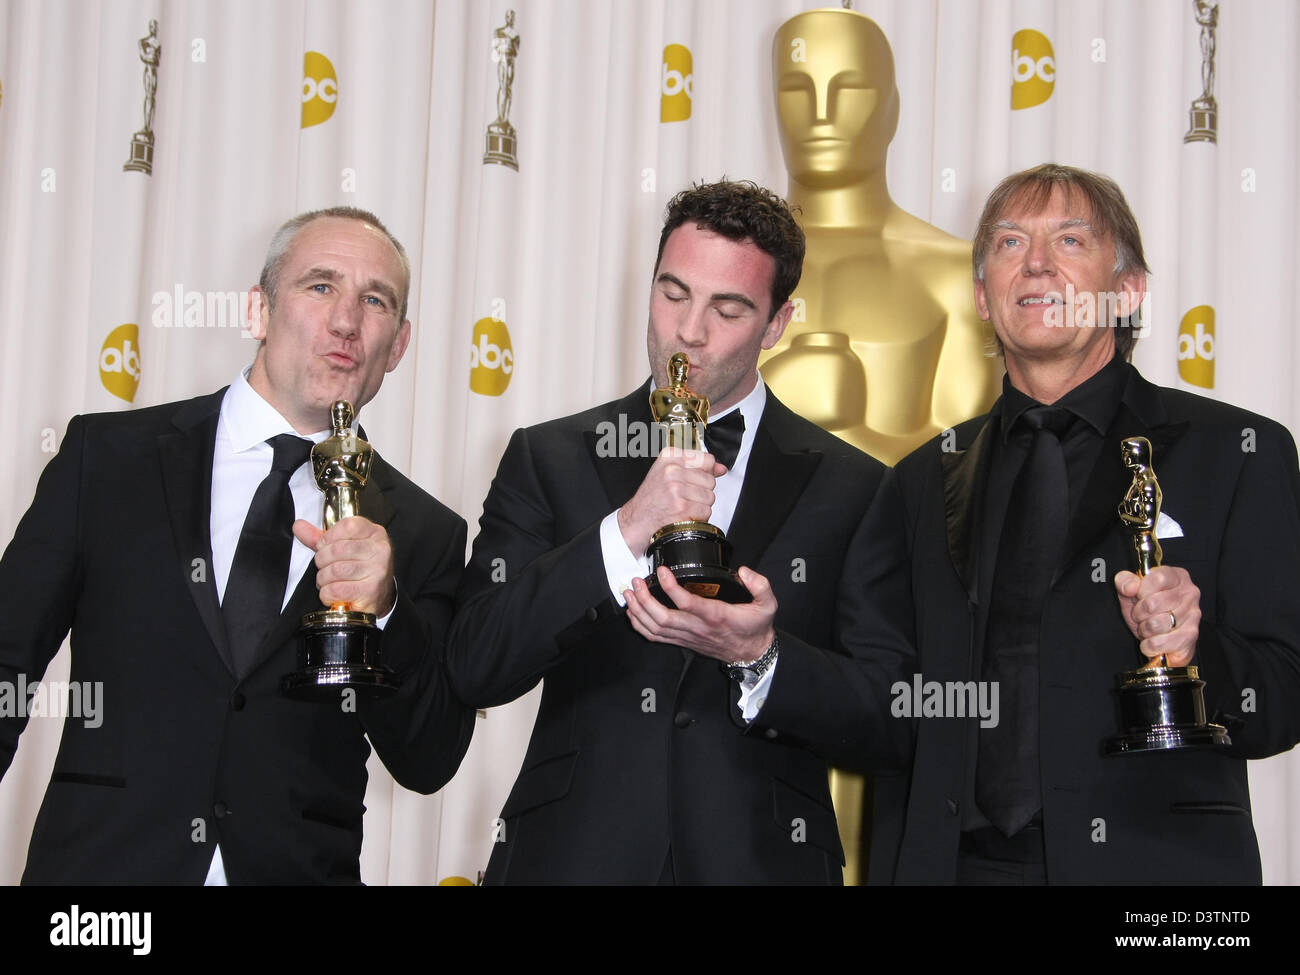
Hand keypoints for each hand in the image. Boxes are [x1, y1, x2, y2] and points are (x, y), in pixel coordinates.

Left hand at [293, 516, 396, 616]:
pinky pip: (336, 589)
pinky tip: (333, 593)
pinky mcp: (371, 591)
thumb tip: (299, 526)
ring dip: (324, 579)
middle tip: (325, 567)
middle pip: (337, 549)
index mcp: (374, 533)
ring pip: (335, 570)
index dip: (328, 537)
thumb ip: (322, 538)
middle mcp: (380, 550)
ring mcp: (377, 570)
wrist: (379, 596)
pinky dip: (327, 594)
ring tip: (329, 582)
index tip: (325, 546)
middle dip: (322, 561)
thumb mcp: (344, 547)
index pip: (347, 525)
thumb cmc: (360, 570)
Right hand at [617, 447, 726, 554]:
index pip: (707, 459)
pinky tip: (683, 515)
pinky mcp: (681, 506)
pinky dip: (697, 517)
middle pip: (710, 480)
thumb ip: (696, 468)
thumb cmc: (651, 499)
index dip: (706, 472)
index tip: (696, 480)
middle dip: (701, 492)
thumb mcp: (667, 473)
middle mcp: (672, 470)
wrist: (636, 520)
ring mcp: (676, 488)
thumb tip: (720, 468)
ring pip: (709, 497)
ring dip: (699, 506)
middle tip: (684, 496)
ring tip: (682, 506)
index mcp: (670, 457)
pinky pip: (705, 511)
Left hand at [623, 565, 775, 664]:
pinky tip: (633, 613)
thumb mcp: (768, 604)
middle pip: (663, 618)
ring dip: (639, 611)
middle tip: (636, 582)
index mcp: (716, 616)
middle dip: (645, 600)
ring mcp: (688, 637)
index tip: (663, 571)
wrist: (752, 652)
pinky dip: (641, 626)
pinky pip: (656, 638)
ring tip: (629, 593)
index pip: (688, 603)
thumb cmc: (755, 627)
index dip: (671, 588)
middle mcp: (698, 628)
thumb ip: (760, 585)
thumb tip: (745, 571)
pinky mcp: (683, 641)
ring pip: (656, 629)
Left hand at [1113, 566, 1199, 666]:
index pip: (1158, 578)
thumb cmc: (1147, 609)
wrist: (1158, 635)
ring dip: (1144, 629)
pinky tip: (1152, 640)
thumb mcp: (1131, 591)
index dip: (1141, 591)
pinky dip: (1150, 645)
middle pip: (1153, 603)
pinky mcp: (1190, 635)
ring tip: (1148, 627)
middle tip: (1141, 616)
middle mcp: (1189, 593)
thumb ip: (1125, 582)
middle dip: (1139, 613)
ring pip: (1156, 624)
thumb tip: (1130, 586)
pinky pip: (1160, 643)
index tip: (1139, 596)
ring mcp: (1193, 614)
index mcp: (1176, 576)